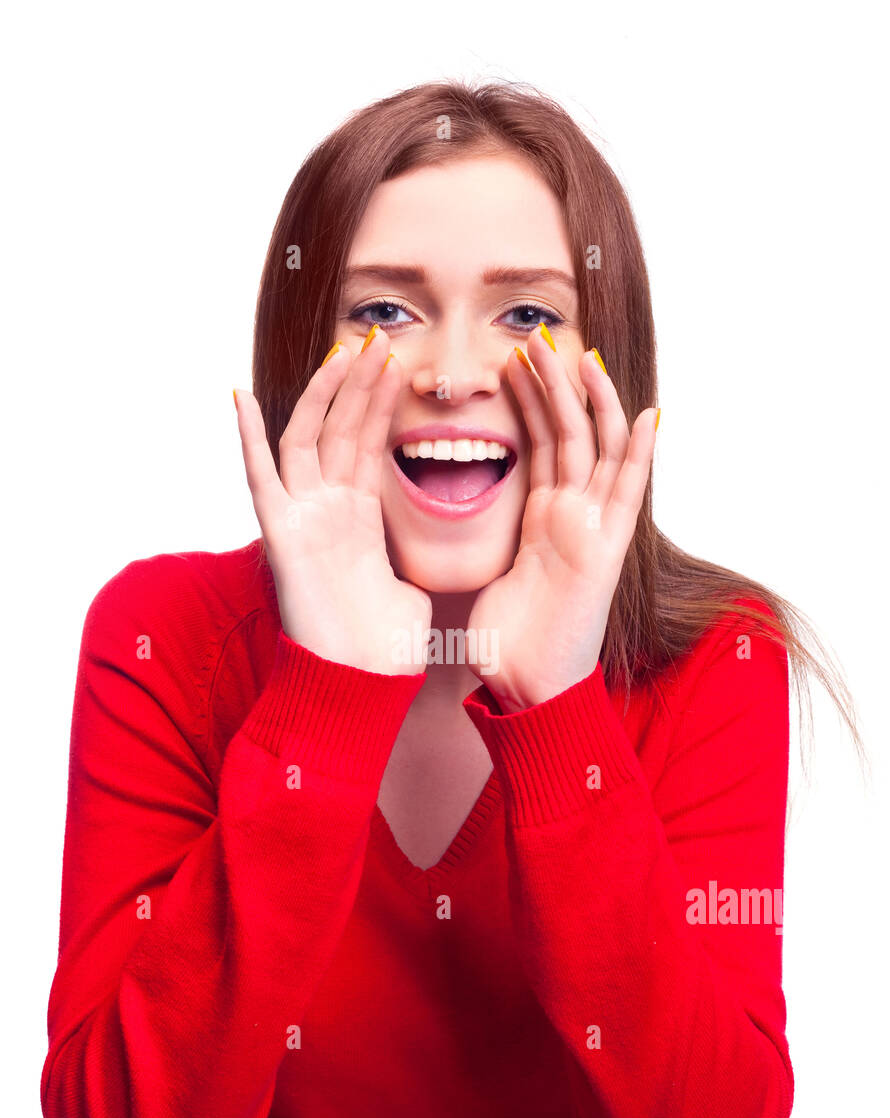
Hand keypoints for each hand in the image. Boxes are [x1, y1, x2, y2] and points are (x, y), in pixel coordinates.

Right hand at [234, 327, 431, 676]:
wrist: (360, 686)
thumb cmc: (385, 650)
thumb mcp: (410, 590)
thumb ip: (409, 562)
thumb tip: (425, 564)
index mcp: (356, 520)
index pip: (365, 446)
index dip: (378, 405)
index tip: (397, 366)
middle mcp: (326, 511)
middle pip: (339, 431)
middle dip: (360, 385)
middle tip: (380, 339)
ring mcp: (302, 520)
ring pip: (308, 440)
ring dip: (327, 394)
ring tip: (350, 350)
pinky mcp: (281, 536)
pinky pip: (260, 479)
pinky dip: (249, 438)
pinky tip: (242, 397)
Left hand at [466, 326, 657, 710]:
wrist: (527, 688)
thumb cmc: (506, 643)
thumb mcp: (489, 574)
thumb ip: (485, 540)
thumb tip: (444, 521)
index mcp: (545, 522)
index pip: (543, 445)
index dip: (533, 402)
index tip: (514, 362)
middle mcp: (574, 518)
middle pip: (570, 434)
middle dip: (555, 384)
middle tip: (538, 336)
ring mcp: (593, 530)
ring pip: (595, 449)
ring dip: (586, 400)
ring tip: (574, 352)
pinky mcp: (606, 549)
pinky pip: (627, 493)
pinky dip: (641, 455)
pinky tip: (651, 414)